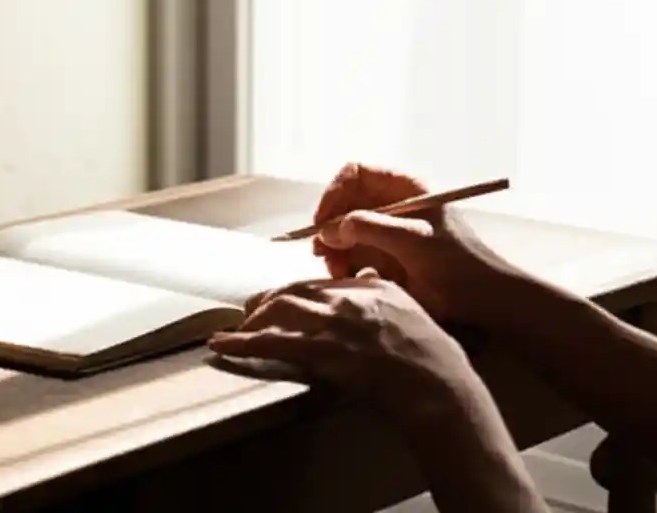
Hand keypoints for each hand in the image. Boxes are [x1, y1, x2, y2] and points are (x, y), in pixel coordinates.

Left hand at [208, 271, 479, 418]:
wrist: (435, 383)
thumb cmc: (429, 355)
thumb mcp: (408, 308)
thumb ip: (381, 288)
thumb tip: (364, 273)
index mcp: (368, 287)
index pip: (318, 282)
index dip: (293, 291)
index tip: (281, 300)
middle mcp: (346, 299)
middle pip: (291, 291)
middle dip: (266, 302)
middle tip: (250, 312)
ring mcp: (332, 325)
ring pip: (278, 311)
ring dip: (252, 321)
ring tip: (237, 330)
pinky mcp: (321, 352)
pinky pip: (271, 343)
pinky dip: (240, 343)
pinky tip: (221, 344)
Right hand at [310, 162, 525, 323]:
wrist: (483, 299)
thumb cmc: (456, 262)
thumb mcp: (413, 240)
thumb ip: (369, 229)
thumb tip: (328, 230)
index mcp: (404, 188)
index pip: (356, 174)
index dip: (335, 192)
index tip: (323, 221)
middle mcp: (392, 206)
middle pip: (345, 204)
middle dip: (331, 227)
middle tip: (322, 253)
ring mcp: (388, 233)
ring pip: (344, 232)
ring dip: (334, 250)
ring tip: (338, 271)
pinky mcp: (385, 260)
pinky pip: (353, 256)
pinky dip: (345, 266)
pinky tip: (351, 279)